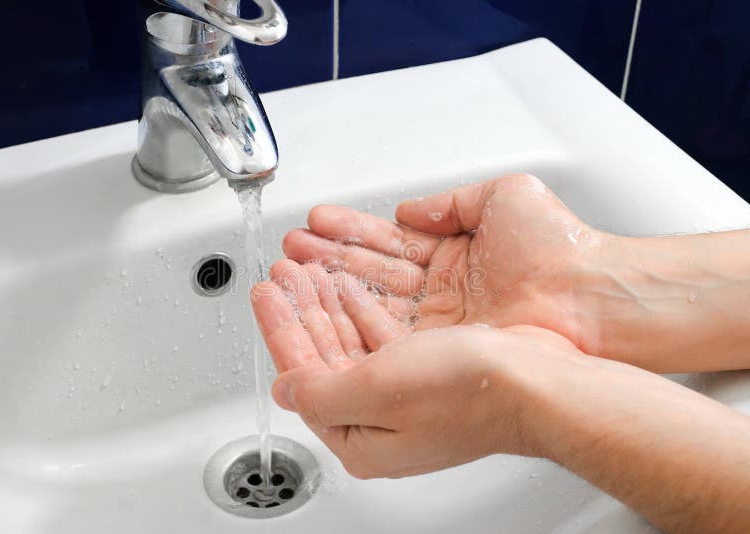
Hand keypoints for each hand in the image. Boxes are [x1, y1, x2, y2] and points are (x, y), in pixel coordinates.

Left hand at [251, 259, 582, 477]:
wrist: (540, 383)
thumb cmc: (469, 393)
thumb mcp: (377, 392)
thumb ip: (320, 392)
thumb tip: (285, 390)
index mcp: (360, 436)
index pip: (302, 374)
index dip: (280, 327)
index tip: (265, 292)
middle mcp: (381, 419)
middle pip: (324, 354)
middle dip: (301, 307)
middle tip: (284, 271)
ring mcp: (406, 396)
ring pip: (350, 340)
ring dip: (328, 301)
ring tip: (309, 268)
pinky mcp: (429, 372)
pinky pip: (381, 335)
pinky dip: (361, 307)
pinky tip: (350, 286)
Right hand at [282, 174, 606, 353]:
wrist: (590, 296)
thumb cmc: (559, 246)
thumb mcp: (502, 196)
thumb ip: (449, 202)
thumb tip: (406, 209)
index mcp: (454, 252)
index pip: (390, 240)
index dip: (351, 230)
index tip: (316, 222)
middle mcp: (442, 290)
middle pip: (372, 271)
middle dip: (328, 259)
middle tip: (290, 251)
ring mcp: (439, 321)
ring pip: (371, 301)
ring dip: (330, 286)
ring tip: (291, 273)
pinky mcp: (440, 348)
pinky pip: (385, 331)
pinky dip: (352, 316)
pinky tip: (322, 303)